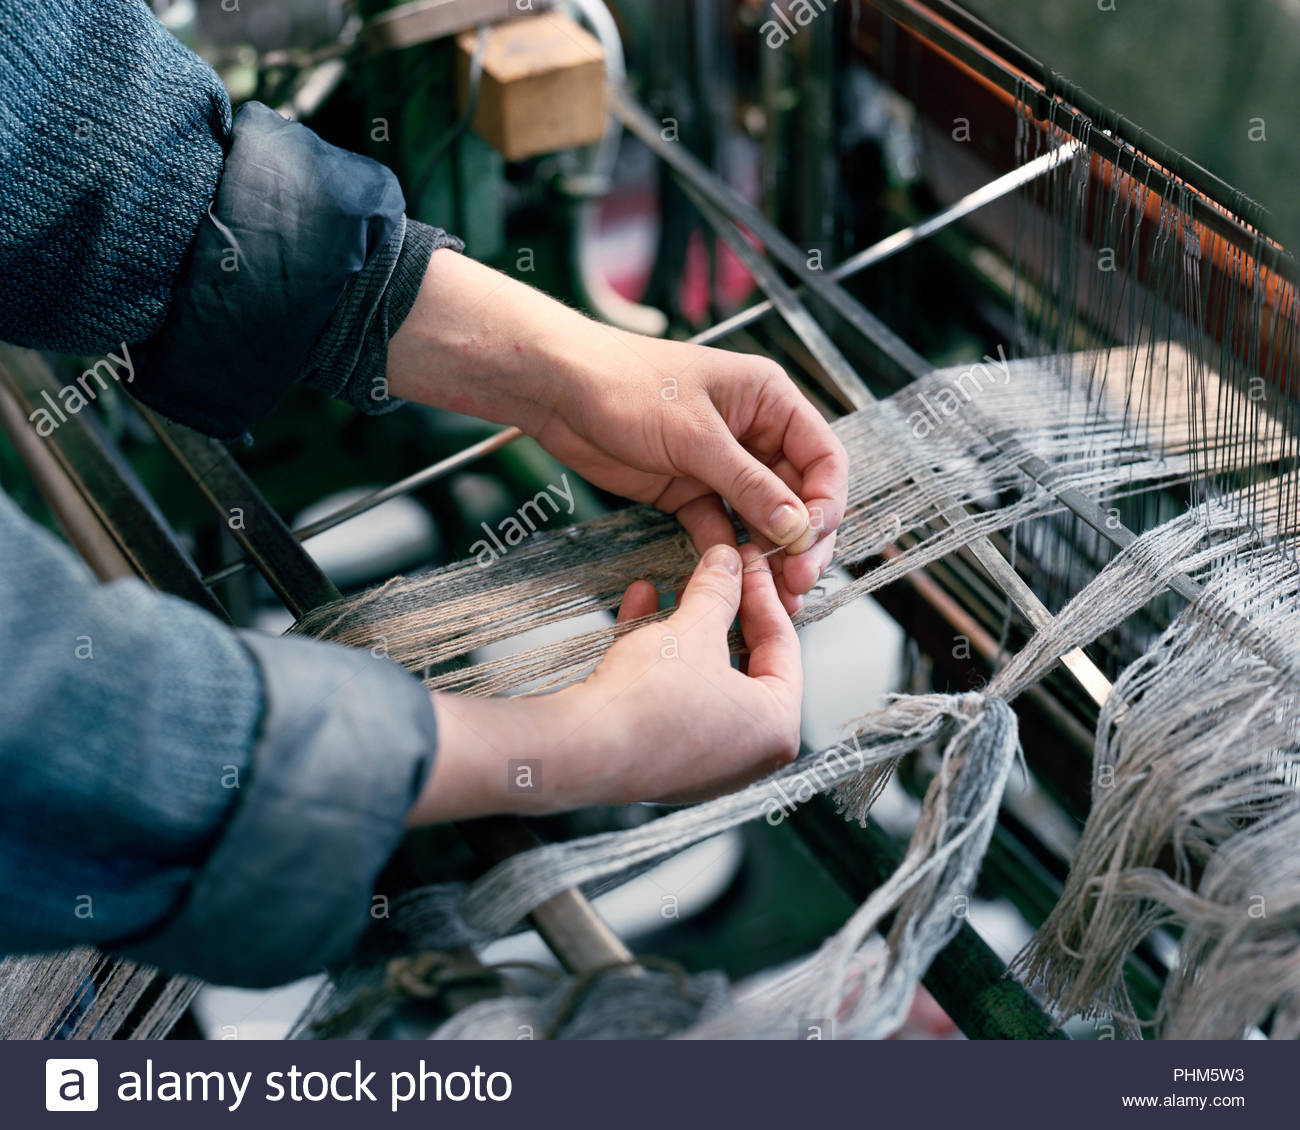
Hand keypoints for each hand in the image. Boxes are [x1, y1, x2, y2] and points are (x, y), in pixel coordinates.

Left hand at [388, 251, 847, 611]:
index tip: (812, 541)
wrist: (559, 390)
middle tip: (797, 580)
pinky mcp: (688, 489)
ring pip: (762, 516)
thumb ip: (749, 485)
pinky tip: (732, 578)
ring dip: (770, 553)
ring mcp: (721, 463)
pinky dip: (728, 552)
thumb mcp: (695, 436)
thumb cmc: (625, 385)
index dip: (826, 503)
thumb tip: (796, 527)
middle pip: (799, 494)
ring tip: (775, 595)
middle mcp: (753, 432)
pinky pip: (721, 526)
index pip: (823, 457)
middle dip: (803, 538)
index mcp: (769, 400)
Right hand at [407, 544, 800, 822]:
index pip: (783, 646)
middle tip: (716, 572)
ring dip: (686, 628)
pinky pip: (674, 698)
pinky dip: (661, 658)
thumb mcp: (692, 629)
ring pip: (704, 678)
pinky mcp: (663, 761)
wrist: (581, 751)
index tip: (747, 562)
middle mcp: (748, 755)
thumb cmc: (650, 701)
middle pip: (744, 663)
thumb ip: (718, 591)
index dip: (762, 593)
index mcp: (777, 728)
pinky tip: (639, 608)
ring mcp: (705, 763)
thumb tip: (729, 561)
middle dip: (722, 611)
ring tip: (673, 584)